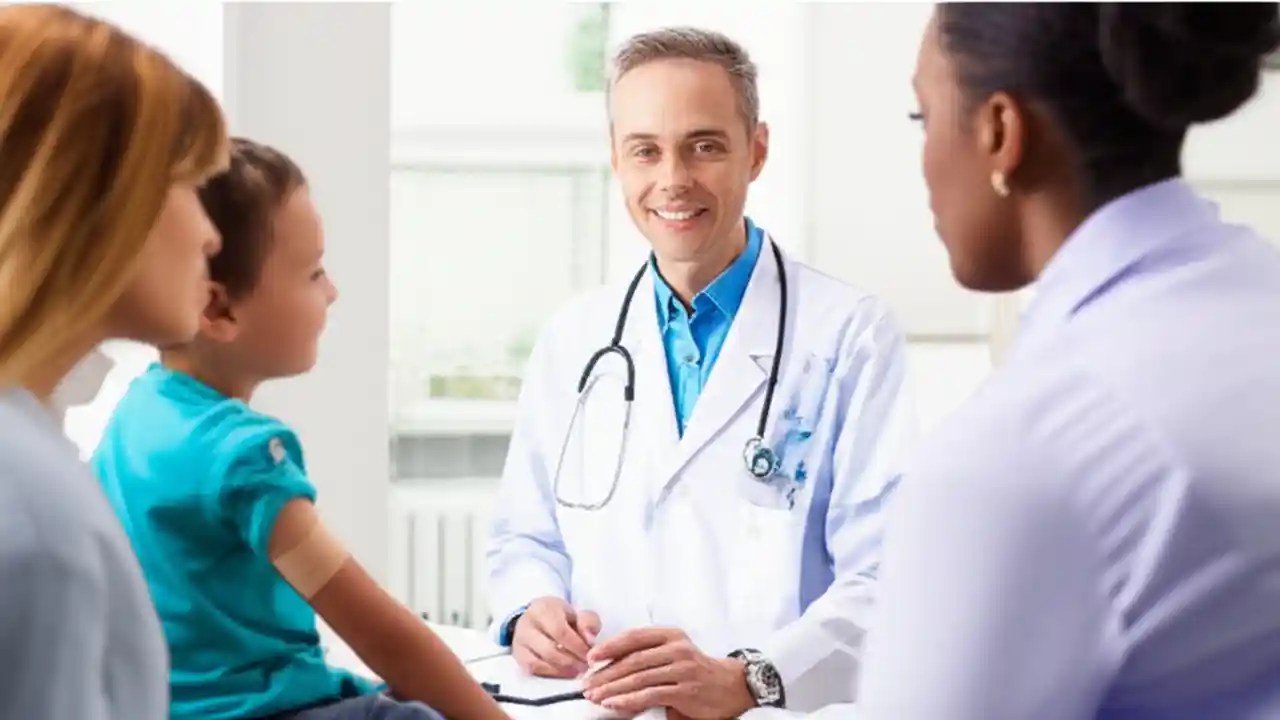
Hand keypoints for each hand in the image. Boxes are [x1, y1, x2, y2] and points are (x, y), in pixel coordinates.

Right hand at [511, 597, 600, 678]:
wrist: (539, 619)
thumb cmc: (562, 617)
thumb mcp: (577, 613)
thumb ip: (588, 622)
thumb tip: (590, 639)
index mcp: (543, 609)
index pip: (560, 631)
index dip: (577, 646)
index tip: (591, 654)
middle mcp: (526, 624)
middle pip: (549, 649)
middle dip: (571, 661)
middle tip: (586, 666)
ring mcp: (519, 641)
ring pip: (538, 662)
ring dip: (562, 670)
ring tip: (578, 670)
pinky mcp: (518, 656)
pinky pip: (533, 670)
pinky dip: (551, 673)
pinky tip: (566, 673)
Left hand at [582, 628, 753, 717]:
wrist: (732, 686)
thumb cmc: (696, 670)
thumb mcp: (674, 653)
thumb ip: (648, 655)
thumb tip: (610, 667)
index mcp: (671, 635)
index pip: (635, 637)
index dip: (610, 646)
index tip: (591, 658)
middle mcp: (677, 649)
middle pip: (633, 660)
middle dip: (606, 674)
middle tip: (587, 684)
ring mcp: (682, 669)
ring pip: (639, 678)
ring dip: (612, 689)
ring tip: (595, 696)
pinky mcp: (685, 691)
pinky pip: (650, 695)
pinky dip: (629, 700)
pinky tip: (614, 704)